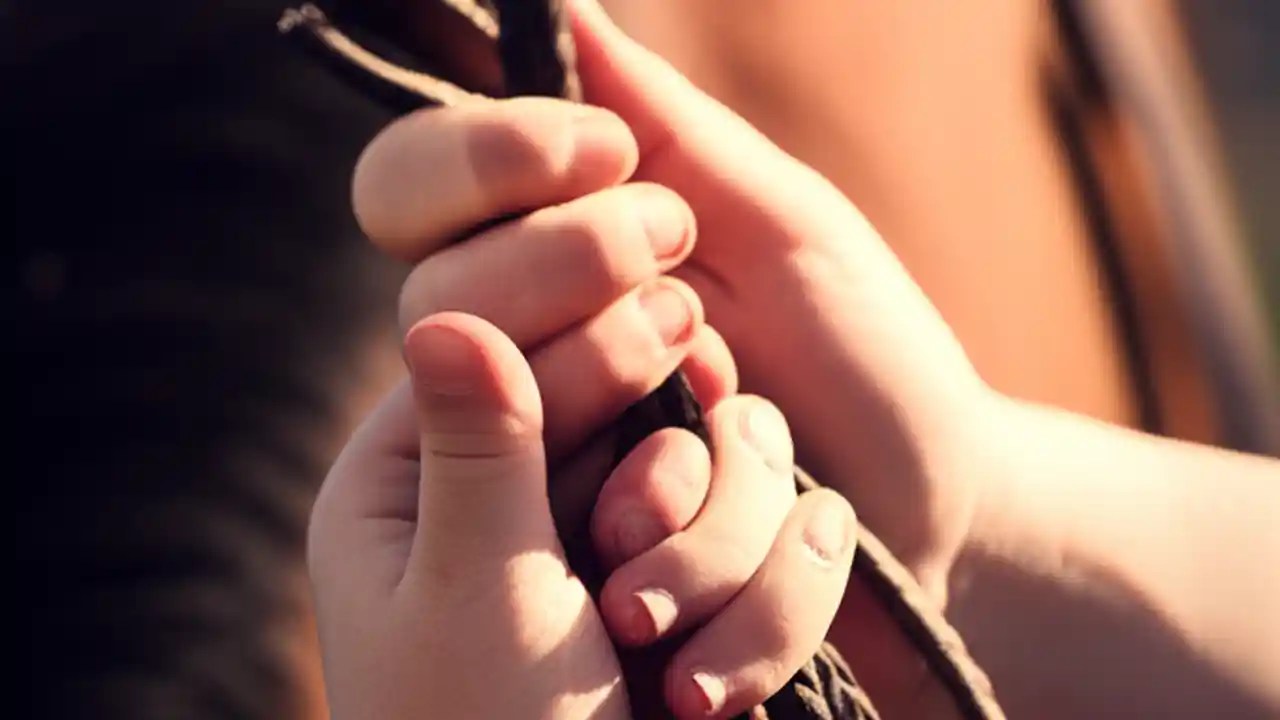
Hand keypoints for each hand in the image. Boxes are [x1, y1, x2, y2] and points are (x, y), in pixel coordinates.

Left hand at [308, 313, 855, 718]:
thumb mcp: (476, 593)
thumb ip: (485, 445)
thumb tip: (443, 312)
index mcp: (418, 490)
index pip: (508, 356)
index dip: (588, 341)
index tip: (671, 317)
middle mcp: (521, 505)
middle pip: (631, 404)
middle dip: (663, 478)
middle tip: (637, 542)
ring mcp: (622, 552)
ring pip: (724, 469)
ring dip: (720, 556)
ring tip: (663, 654)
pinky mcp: (705, 597)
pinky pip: (779, 546)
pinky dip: (771, 605)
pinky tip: (718, 691)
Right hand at [352, 0, 988, 594]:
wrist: (920, 497)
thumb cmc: (860, 344)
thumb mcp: (778, 218)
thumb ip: (665, 125)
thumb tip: (566, 9)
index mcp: (556, 236)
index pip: (415, 182)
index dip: (486, 158)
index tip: (607, 154)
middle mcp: (526, 332)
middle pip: (430, 286)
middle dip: (560, 257)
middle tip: (679, 253)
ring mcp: (541, 436)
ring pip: (469, 381)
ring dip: (594, 352)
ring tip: (711, 359)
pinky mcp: (568, 523)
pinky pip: (533, 485)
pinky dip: (619, 454)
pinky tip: (700, 440)